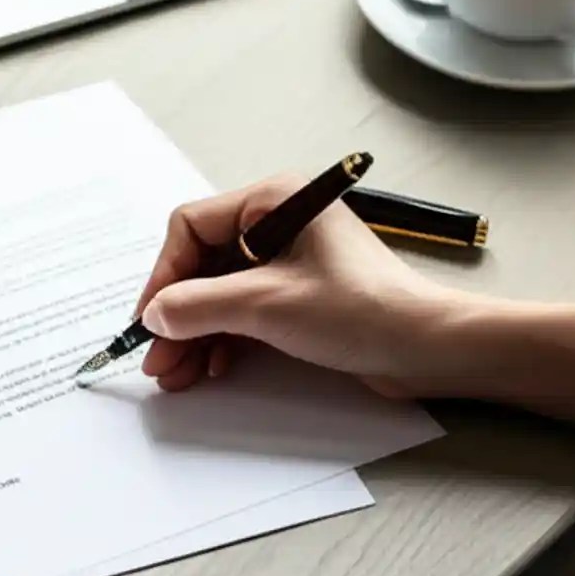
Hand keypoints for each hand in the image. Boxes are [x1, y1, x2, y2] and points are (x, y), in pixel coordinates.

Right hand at [135, 174, 476, 397]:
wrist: (426, 347)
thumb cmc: (361, 310)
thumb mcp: (267, 306)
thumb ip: (200, 306)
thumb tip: (154, 314)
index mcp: (274, 201)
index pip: (192, 227)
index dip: (164, 275)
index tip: (148, 319)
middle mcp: (279, 221)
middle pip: (204, 263)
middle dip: (177, 313)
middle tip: (156, 358)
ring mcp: (290, 259)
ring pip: (222, 291)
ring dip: (196, 331)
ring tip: (176, 374)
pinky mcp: (301, 293)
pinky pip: (246, 308)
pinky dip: (224, 337)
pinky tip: (211, 366)